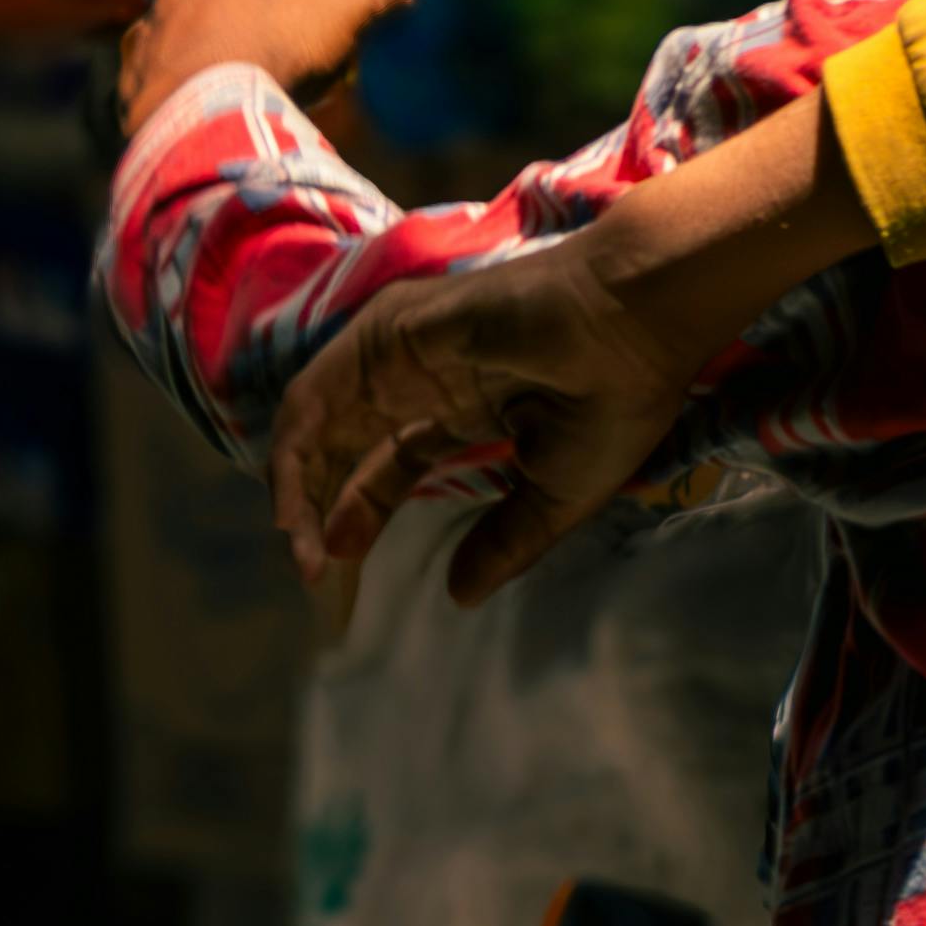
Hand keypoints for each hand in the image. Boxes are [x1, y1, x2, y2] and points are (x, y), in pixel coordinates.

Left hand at [119, 0, 427, 143]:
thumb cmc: (279, 53)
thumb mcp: (343, 17)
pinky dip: (191, 63)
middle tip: (306, 29)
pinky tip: (210, 92)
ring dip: (228, 24)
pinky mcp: (138, 58)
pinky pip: (167, 50)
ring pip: (199, 7)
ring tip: (258, 67)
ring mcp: (159, 12)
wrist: (201, 118)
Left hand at [271, 88, 865, 611]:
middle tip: (312, 567)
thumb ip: (502, 543)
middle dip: (319, 504)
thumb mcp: (554, 496)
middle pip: (346, 443)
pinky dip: (296, 448)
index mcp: (464, 407)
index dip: (361, 512)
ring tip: (299, 547)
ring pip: (320, 420)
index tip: (338, 568)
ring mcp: (399, 350)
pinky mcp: (383, 333)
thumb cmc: (611, 401)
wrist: (631, 328)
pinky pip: (315, 394)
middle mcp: (423, 376)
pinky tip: (293, 500)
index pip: (390, 462)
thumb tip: (460, 597)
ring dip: (298, 485)